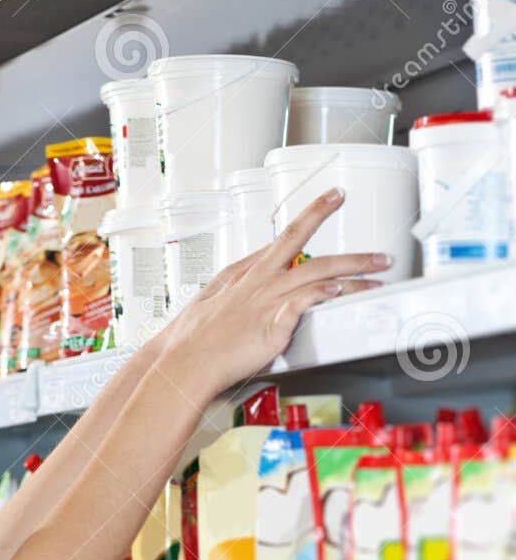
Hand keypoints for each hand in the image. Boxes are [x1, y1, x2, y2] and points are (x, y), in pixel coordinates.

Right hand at [157, 189, 390, 399]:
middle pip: (311, 250)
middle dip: (349, 250)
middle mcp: (261, 282)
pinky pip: (305, 302)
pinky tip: (340, 291)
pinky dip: (324, 294)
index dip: (313, 214)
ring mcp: (268, 301)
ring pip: (319, 276)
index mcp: (246, 274)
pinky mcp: (273, 325)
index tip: (332, 199)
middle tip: (375, 250)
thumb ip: (232, 286)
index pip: (287, 235)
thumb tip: (243, 276)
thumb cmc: (191, 341)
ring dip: (353, 274)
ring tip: (376, 275)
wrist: (183, 361)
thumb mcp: (208, 300)